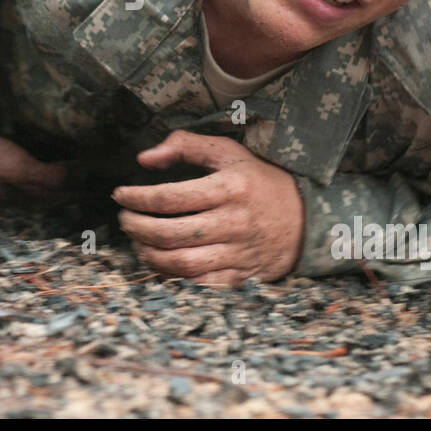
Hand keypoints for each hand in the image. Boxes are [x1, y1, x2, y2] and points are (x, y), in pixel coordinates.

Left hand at [113, 130, 303, 284]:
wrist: (309, 219)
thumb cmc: (262, 181)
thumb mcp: (229, 152)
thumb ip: (186, 145)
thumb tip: (144, 158)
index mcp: (229, 188)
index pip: (169, 197)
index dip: (136, 198)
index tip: (121, 195)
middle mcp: (232, 222)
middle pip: (170, 233)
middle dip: (137, 227)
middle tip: (125, 219)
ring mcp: (237, 253)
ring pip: (181, 263)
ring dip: (149, 255)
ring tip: (137, 242)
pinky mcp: (240, 276)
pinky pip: (199, 285)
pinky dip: (173, 277)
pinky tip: (160, 262)